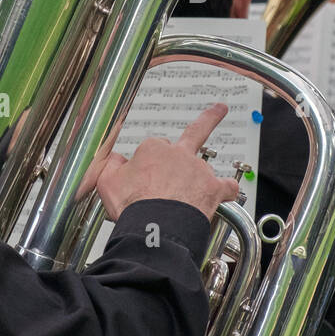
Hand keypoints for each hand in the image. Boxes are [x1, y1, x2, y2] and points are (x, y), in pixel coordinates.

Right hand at [94, 103, 240, 220]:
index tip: (146, 174)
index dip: (151, 161)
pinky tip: (226, 192)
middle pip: (195, 133)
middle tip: (219, 109)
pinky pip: (227, 185)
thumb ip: (111, 165)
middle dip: (209, 119)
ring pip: (204, 167)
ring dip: (201, 177)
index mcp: (153, 150)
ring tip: (197, 192)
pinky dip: (228, 189)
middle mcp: (178, 154)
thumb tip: (115, 159)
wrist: (154, 226)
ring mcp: (198, 170)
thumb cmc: (131, 205)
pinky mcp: (213, 188)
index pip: (155, 147)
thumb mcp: (107, 181)